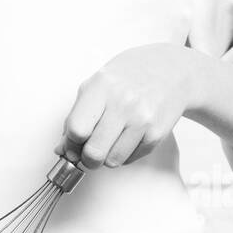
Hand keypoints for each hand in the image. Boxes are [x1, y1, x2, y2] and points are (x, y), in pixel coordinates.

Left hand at [56, 44, 196, 170]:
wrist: (170, 71)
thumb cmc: (129, 76)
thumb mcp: (97, 85)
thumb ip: (76, 116)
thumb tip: (62, 149)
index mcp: (102, 87)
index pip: (77, 129)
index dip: (70, 142)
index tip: (72, 144)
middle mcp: (123, 103)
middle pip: (93, 152)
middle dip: (87, 157)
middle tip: (89, 150)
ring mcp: (142, 120)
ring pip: (112, 161)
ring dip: (106, 156)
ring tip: (111, 138)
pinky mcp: (157, 134)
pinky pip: (130, 159)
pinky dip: (124, 153)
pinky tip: (128, 135)